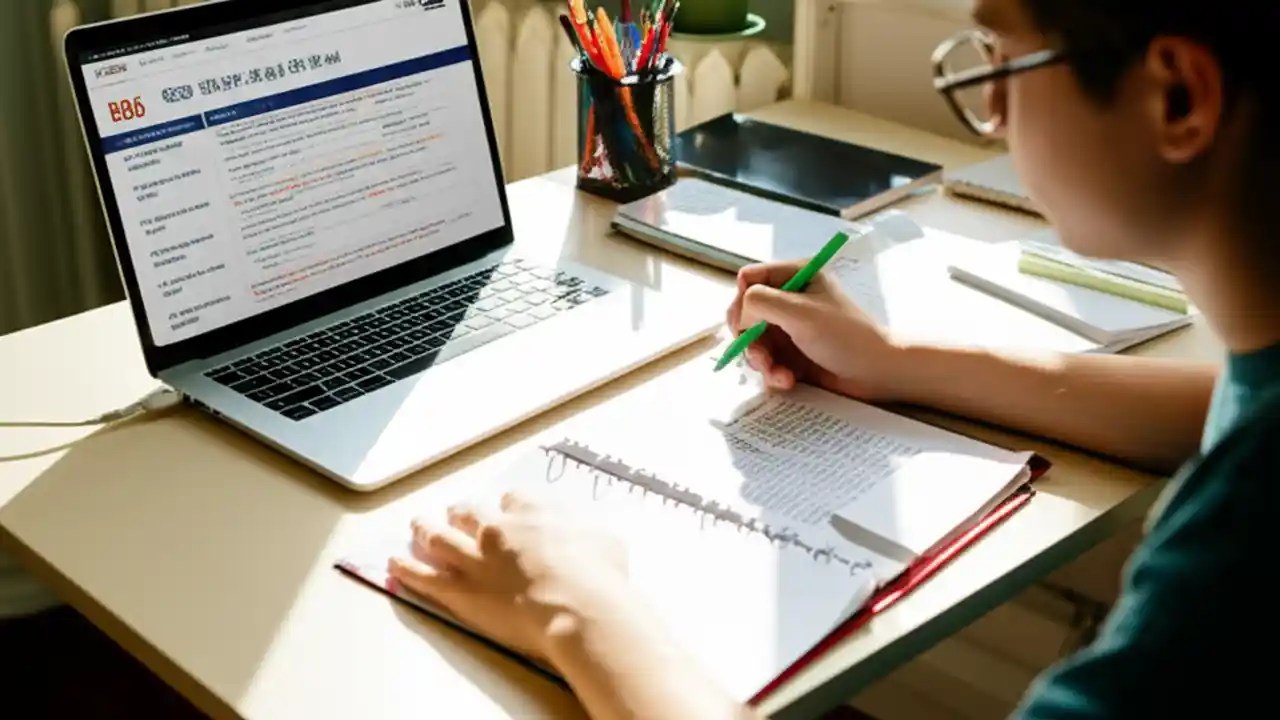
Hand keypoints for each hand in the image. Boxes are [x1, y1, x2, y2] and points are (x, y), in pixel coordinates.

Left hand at [387, 491, 631, 662]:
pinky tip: (395, 561)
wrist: (577, 605)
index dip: (509, 505)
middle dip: (461, 511)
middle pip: (470, 513)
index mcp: (534, 513)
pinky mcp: (459, 591)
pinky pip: (425, 577)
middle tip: (454, 510)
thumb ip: (590, 535)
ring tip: (416, 524)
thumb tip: (594, 538)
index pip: (515, 500)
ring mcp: (475, 559)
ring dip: (426, 529)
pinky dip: (407, 568)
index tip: (508, 508)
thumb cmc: (599, 576)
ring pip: (440, 538)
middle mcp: (498, 529)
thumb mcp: (606, 541)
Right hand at [726, 260, 902, 400]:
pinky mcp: (793, 353)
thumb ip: (761, 302)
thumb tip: (741, 313)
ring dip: (761, 360)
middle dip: (748, 337)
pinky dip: (773, 373)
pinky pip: (767, 361)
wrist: (878, 372)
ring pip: (753, 341)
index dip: (742, 301)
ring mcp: (791, 327)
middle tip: (759, 354)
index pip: (749, 279)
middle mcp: (790, 299)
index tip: (746, 324)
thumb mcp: (801, 312)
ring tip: (778, 373)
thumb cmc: (846, 336)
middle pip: (746, 312)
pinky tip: (788, 380)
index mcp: (796, 276)